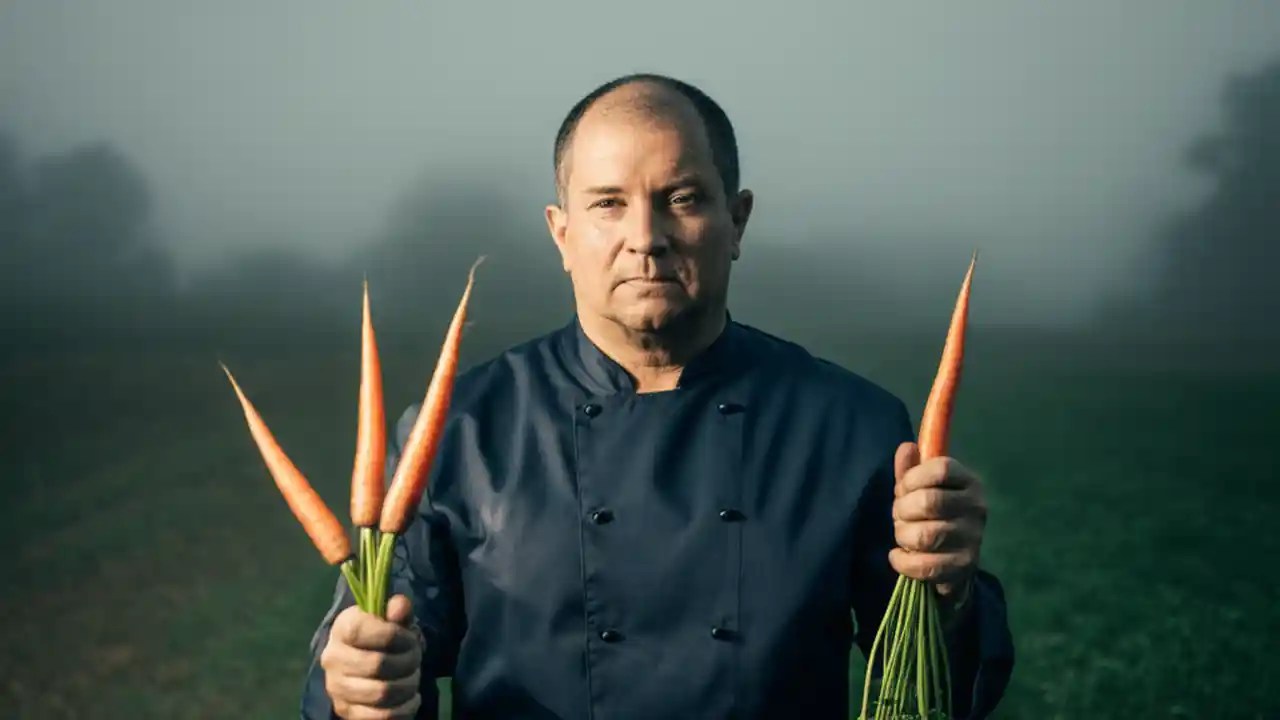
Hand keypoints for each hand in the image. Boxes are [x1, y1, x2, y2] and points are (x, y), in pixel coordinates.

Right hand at [320, 594, 423, 718]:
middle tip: (416, 659)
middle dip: (408, 661)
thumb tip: (400, 605)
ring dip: (408, 685)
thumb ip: (398, 611)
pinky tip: (411, 698)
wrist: (366, 666)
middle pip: (377, 664)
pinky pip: (381, 716)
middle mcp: (333, 658)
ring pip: (382, 693)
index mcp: (343, 628)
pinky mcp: (346, 711)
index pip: (362, 630)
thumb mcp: (394, 621)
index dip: (393, 635)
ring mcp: (337, 687)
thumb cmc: (384, 638)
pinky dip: (405, 708)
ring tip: (413, 678)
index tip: (408, 637)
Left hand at [889, 441, 986, 604]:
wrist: (951, 560)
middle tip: (900, 515)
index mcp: (968, 482)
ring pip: (925, 535)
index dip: (913, 477)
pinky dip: (903, 562)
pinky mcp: (964, 567)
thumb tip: (907, 447)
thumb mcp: (919, 488)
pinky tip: (898, 556)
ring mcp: (974, 538)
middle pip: (929, 502)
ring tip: (903, 535)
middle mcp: (977, 508)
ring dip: (903, 535)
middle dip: (903, 509)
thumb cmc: (931, 515)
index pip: (941, 469)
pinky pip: (925, 565)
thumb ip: (910, 470)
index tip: (903, 488)